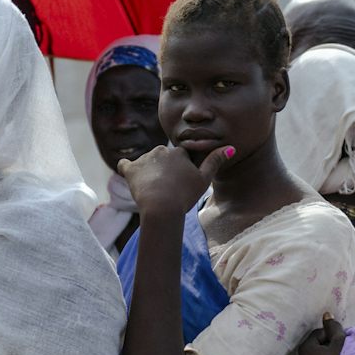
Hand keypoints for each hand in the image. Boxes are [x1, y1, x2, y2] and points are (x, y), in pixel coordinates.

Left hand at [118, 144, 232, 218]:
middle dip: (165, 170)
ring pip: (147, 162)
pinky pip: (125, 165)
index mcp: (179, 152)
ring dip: (149, 172)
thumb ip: (215, 162)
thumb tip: (230, 147)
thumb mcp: (204, 180)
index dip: (181, 171)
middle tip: (168, 189)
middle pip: (163, 159)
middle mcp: (161, 150)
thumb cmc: (185, 196)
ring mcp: (144, 159)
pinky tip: (129, 176)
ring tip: (153, 190)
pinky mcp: (130, 169)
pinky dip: (127, 169)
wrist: (162, 207)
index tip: (181, 183)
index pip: (180, 157)